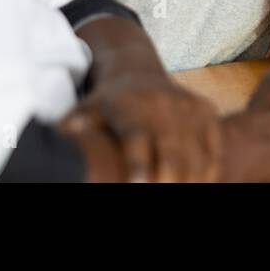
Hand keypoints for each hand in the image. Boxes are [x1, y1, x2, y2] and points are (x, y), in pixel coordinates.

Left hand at [60, 66, 222, 182]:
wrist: (137, 72)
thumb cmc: (104, 106)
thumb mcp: (83, 113)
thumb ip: (71, 132)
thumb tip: (55, 148)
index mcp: (129, 105)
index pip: (137, 138)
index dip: (139, 165)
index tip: (139, 185)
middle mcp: (163, 103)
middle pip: (172, 154)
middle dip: (168, 184)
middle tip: (160, 198)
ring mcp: (189, 106)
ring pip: (198, 157)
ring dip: (191, 184)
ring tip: (179, 197)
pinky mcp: (207, 111)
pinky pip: (215, 150)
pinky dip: (209, 174)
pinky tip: (199, 186)